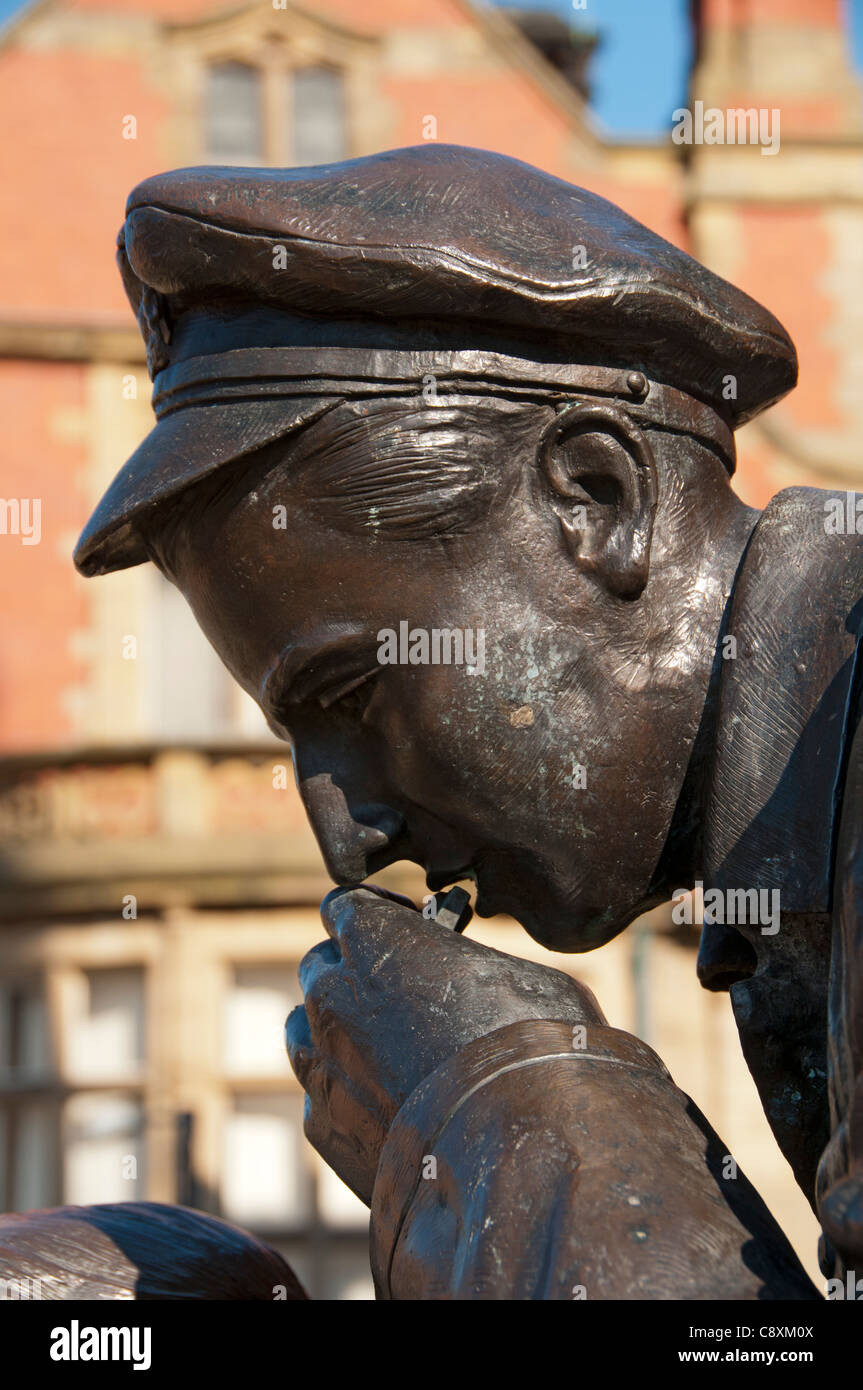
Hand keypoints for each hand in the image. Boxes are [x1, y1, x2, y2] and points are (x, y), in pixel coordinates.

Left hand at [285, 885, 603, 1204]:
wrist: (518, 1152)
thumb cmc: (532, 1048)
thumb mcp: (520, 978)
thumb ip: (473, 965)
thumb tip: (482, 975)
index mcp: (376, 941)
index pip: (345, 906)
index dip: (375, 916)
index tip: (405, 931)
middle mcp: (333, 995)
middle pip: (320, 967)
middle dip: (354, 974)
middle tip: (402, 995)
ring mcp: (322, 1063)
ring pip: (304, 1029)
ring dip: (336, 1032)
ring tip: (385, 1052)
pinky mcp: (324, 1126)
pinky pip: (321, 1095)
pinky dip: (346, 1095)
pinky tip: (390, 1108)